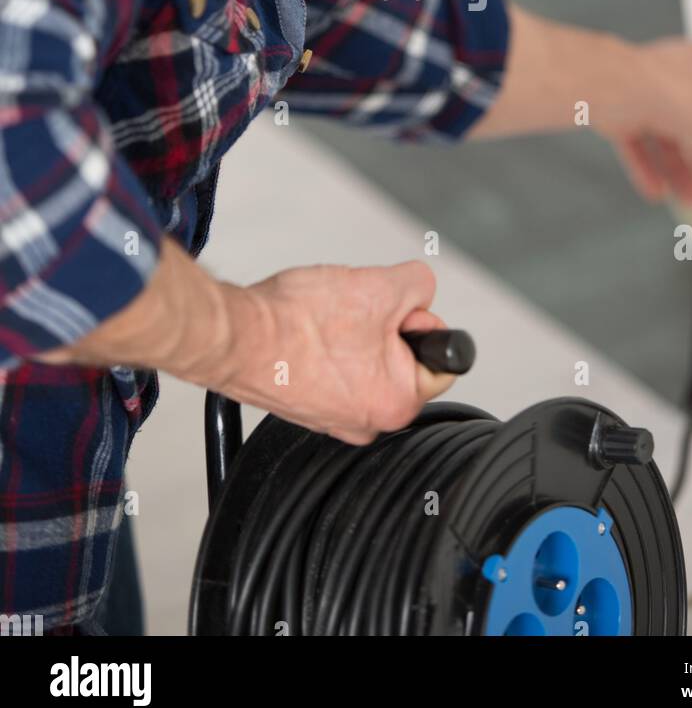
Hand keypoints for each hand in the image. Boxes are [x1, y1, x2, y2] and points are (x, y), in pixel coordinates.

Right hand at [38, 240, 454, 447]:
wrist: (234, 336)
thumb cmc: (296, 324)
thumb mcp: (380, 285)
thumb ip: (420, 285)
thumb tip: (421, 288)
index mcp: (396, 404)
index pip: (443, 361)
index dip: (422, 321)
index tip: (397, 307)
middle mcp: (365, 422)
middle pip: (401, 359)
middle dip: (385, 324)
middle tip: (356, 309)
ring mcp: (332, 416)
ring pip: (365, 359)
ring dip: (354, 330)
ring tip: (326, 317)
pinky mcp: (304, 403)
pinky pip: (333, 366)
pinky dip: (325, 343)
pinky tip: (307, 327)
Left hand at [471, 5, 691, 205]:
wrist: (618, 91)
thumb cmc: (670, 89)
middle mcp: (677, 76)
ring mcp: (647, 93)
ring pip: (668, 137)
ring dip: (680, 171)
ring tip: (689, 198)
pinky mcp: (622, 111)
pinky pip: (639, 144)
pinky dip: (648, 169)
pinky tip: (657, 191)